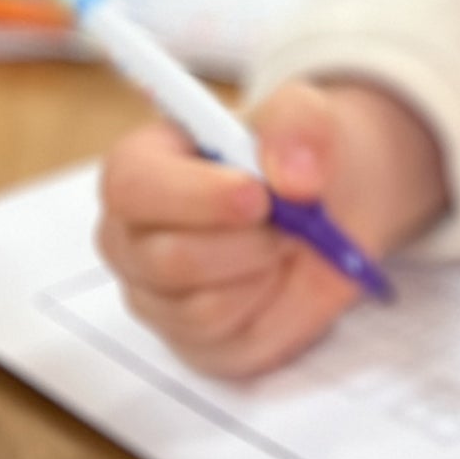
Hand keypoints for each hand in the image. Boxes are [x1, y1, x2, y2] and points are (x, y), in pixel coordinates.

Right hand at [98, 78, 448, 377]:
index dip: (194, 196)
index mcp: (136, 170)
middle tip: (292, 222)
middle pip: (169, 260)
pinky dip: (275, 310)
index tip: (258, 196)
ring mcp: (155, 298)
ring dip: (264, 274)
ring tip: (285, 242)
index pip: (131, 188)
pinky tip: (279, 277)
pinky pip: (233, 341)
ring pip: (203, 309)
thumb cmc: (293, 155)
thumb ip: (299, 128)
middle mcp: (130, 239)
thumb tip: (294, 176)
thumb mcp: (306, 116)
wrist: (329, 204)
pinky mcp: (195, 342)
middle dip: (249, 243)